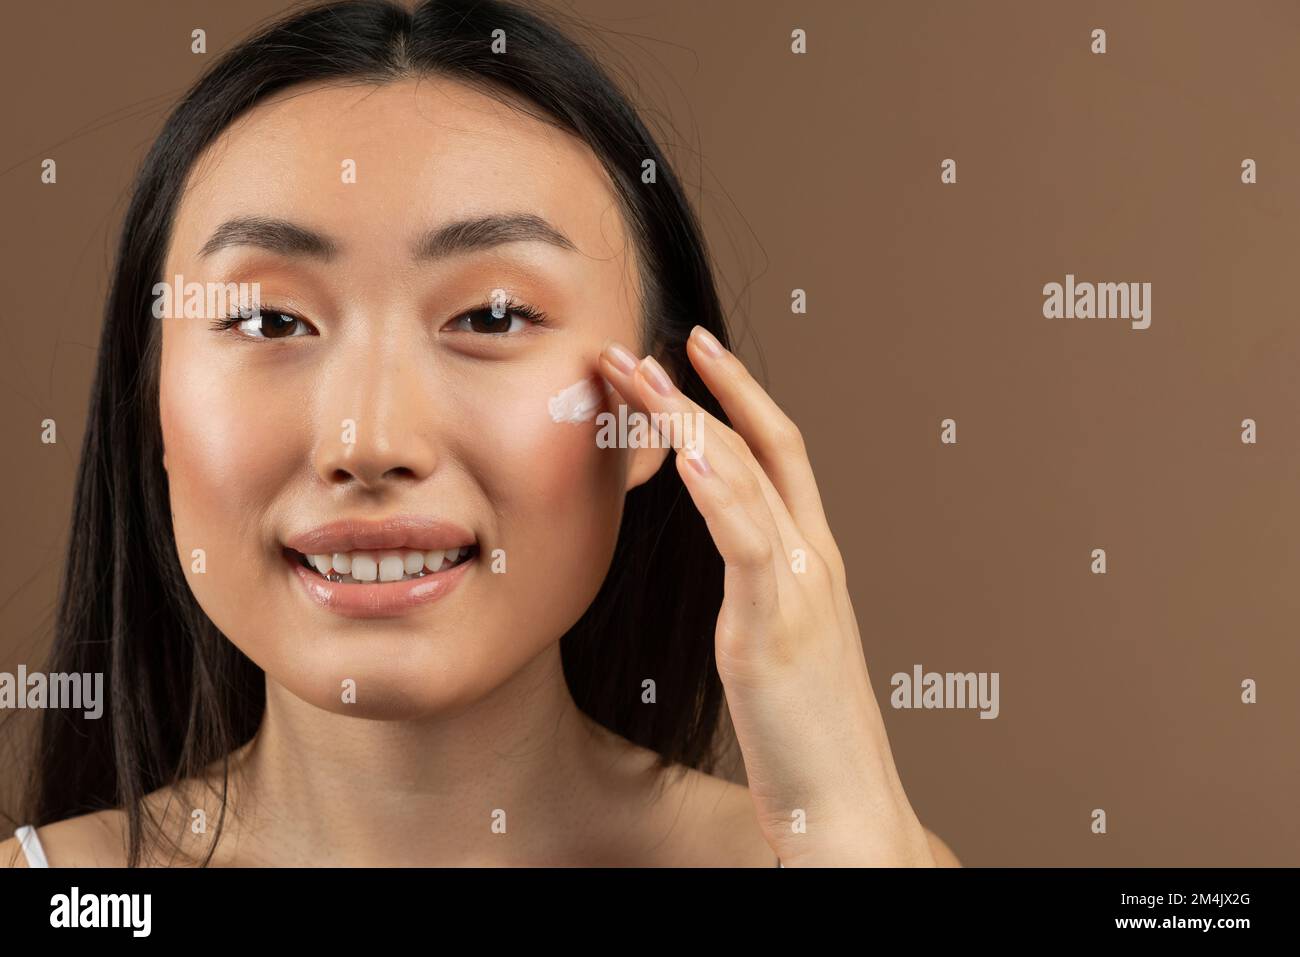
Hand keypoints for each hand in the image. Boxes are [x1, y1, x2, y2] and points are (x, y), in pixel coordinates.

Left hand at [598, 326, 937, 866]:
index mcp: (814, 561)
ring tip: (637, 376)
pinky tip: (683, 450)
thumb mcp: (783, 646)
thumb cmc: (808, 739)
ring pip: (748, 478)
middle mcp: (814, 560)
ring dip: (686, 418)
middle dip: (697, 388)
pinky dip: (718, 490)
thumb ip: (761, 593)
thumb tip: (730, 564)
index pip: (777, 452)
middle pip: (759, 445)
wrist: (850, 811)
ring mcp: (801, 590)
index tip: (689, 353)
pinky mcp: (776, 631)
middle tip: (636, 346)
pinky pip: (748, 543)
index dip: (737, 394)